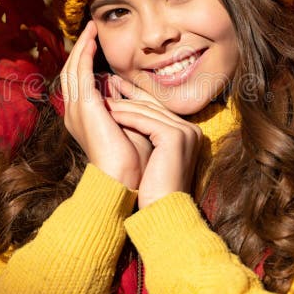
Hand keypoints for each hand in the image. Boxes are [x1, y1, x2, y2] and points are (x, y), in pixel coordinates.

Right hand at [60, 21, 142, 188]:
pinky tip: (92, 40)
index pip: (80, 82)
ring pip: (73, 68)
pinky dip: (85, 54)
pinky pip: (80, 72)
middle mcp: (73, 112)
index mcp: (82, 118)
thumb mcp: (129, 124)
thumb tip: (128, 87)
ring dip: (82, 46)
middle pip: (72, 71)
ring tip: (91, 28)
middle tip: (91, 28)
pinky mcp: (84, 106)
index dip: (86, 60)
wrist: (123, 181)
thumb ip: (126, 105)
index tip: (96, 43)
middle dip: (81, 48)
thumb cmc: (132, 161)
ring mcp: (75, 109)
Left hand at [106, 75, 202, 208]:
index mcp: (189, 133)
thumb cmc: (154, 188)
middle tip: (107, 82)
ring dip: (123, 105)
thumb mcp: (153, 155)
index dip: (136, 96)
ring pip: (147, 111)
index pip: (159, 108)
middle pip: (154, 106)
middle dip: (128, 96)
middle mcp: (191, 130)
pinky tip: (109, 113)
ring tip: (102, 99)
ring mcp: (185, 132)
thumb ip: (148, 133)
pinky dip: (125, 117)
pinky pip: (144, 121)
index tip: (116, 87)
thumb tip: (127, 111)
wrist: (163, 211)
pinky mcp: (175, 137)